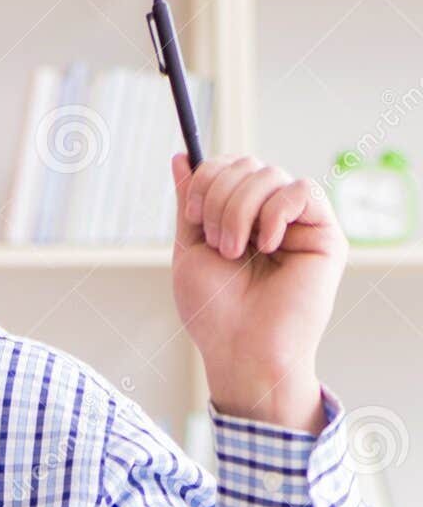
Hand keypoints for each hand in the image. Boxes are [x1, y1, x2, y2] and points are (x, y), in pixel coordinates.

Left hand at [170, 152, 347, 431]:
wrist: (240, 349)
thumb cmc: (213, 311)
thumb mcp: (190, 248)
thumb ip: (192, 202)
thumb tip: (183, 158)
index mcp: (239, 217)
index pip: (230, 167)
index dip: (208, 177)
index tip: (193, 215)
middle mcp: (270, 216)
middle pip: (248, 164)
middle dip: (220, 198)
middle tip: (217, 244)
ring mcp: (298, 223)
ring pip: (270, 174)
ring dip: (239, 211)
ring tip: (234, 253)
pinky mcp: (325, 233)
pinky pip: (302, 190)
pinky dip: (274, 213)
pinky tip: (266, 247)